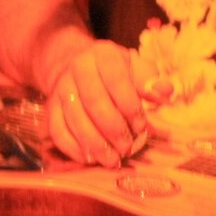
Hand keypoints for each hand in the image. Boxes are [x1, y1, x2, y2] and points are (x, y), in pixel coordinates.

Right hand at [41, 36, 158, 167]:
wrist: (76, 65)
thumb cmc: (115, 71)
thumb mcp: (135, 67)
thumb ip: (151, 80)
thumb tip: (165, 92)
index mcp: (103, 55)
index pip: (116, 80)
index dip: (130, 106)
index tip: (141, 126)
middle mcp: (78, 69)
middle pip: (94, 102)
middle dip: (113, 129)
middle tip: (127, 148)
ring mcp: (61, 89)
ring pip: (75, 119)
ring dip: (95, 144)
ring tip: (112, 160)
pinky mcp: (50, 108)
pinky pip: (58, 131)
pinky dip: (74, 148)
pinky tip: (90, 159)